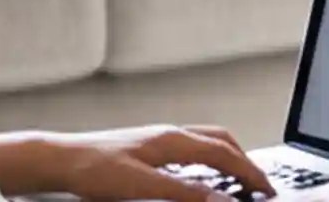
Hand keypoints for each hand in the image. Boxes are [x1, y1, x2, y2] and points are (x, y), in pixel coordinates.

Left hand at [44, 124, 276, 200]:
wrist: (61, 160)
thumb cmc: (95, 169)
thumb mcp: (143, 186)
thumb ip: (185, 193)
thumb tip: (222, 200)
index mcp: (174, 139)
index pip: (226, 153)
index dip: (250, 172)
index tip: (267, 190)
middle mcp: (169, 133)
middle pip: (220, 140)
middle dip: (244, 160)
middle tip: (258, 184)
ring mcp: (158, 137)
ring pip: (205, 141)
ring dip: (227, 157)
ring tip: (237, 179)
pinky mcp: (147, 146)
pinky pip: (190, 148)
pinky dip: (207, 160)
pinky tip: (199, 176)